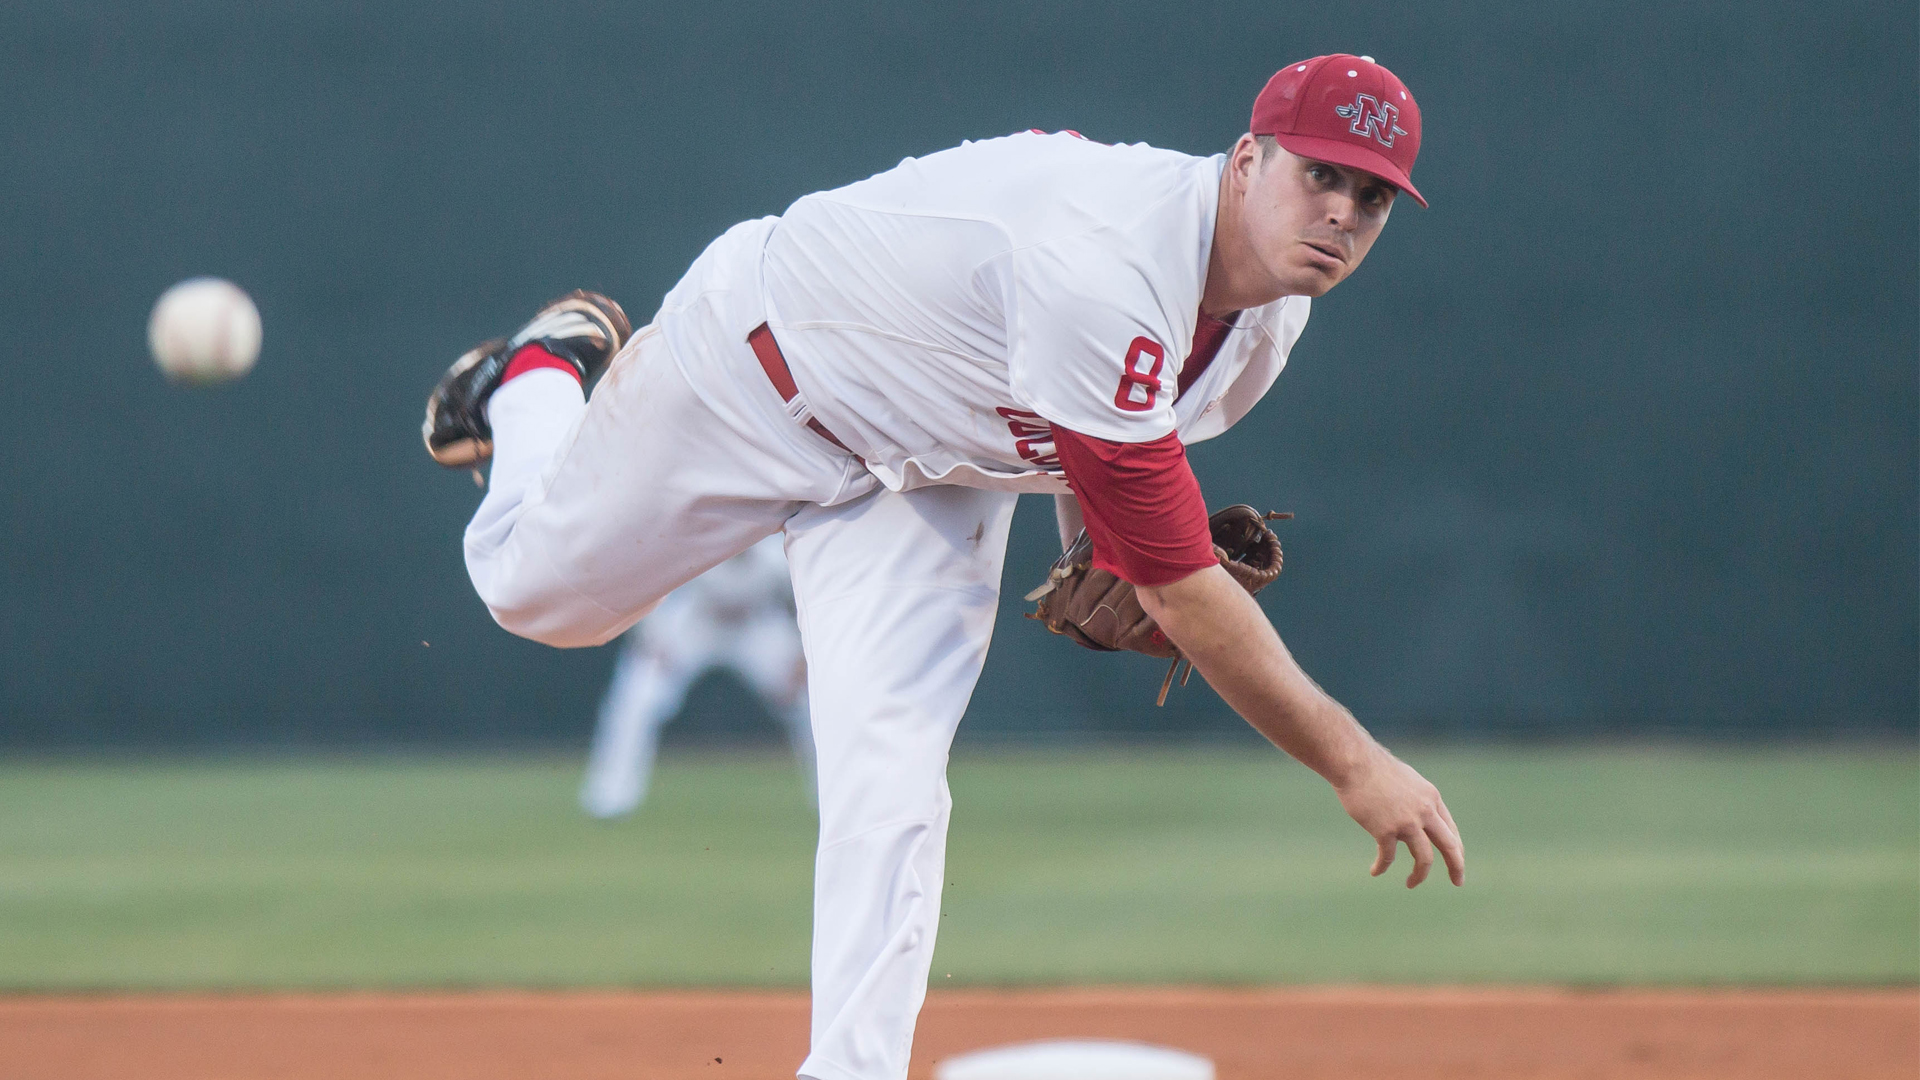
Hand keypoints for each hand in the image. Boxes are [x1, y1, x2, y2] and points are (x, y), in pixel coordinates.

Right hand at [1333, 748, 1464, 887]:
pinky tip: (1375, 871)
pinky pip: (1388, 857)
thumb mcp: (1407, 780)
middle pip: (1449, 846)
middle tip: (1458, 882)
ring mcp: (1407, 822)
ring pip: (1424, 858)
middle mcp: (1424, 811)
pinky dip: (1381, 866)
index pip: (1451, 830)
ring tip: (1412, 884)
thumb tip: (1417, 818)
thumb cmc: (1374, 769)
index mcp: (1431, 798)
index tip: (1457, 863)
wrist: (1354, 762)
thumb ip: (1417, 799)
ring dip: (1419, 875)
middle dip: (1456, 867)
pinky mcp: (1385, 830)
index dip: (1456, 850)